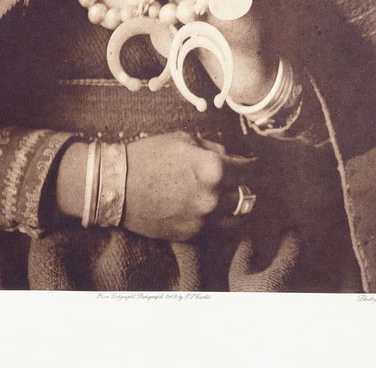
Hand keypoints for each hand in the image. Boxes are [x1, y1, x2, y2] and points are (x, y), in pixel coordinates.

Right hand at [123, 132, 254, 241]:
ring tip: (235, 200)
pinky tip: (217, 213)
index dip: (257, 166)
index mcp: (214, 168)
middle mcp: (214, 197)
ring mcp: (203, 220)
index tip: (259, 165)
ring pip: (238, 218)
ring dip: (239, 208)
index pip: (251, 170)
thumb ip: (213, 148)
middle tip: (247, 183)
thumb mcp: (183, 140)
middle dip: (249, 187)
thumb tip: (231, 156)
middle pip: (248, 196)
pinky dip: (222, 222)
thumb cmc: (149, 155)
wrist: (116, 185)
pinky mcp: (192, 236)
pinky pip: (218, 231)